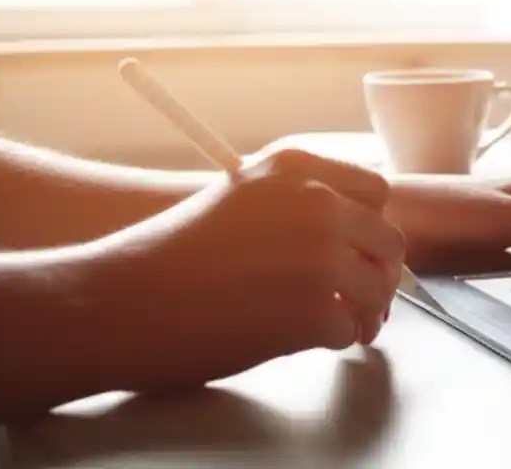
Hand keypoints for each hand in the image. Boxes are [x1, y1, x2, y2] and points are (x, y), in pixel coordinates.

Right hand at [91, 147, 404, 392]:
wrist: (122, 299)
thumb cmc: (171, 255)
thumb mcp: (240, 199)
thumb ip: (297, 207)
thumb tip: (353, 243)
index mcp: (298, 168)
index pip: (376, 193)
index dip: (371, 227)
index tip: (362, 251)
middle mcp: (318, 203)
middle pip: (389, 241)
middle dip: (379, 274)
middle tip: (362, 299)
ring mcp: (320, 256)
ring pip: (378, 289)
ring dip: (365, 312)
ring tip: (345, 326)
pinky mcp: (313, 310)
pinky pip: (349, 330)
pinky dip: (334, 341)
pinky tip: (308, 341)